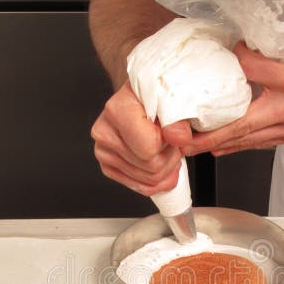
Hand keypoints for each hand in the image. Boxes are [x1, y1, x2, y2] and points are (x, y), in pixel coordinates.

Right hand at [91, 81, 192, 195]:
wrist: (142, 98)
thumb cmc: (157, 97)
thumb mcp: (174, 99)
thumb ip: (179, 118)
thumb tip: (180, 137)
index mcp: (117, 110)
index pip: (149, 148)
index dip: (168, 143)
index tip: (171, 129)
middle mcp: (104, 131)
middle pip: (150, 168)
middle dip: (170, 157)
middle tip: (171, 141)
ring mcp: (103, 151)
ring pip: (148, 181)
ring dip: (165, 168)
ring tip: (165, 148)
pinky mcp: (108, 166)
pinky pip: (141, 187)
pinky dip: (158, 180)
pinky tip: (159, 161)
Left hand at [181, 40, 283, 156]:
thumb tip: (254, 37)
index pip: (253, 66)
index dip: (235, 56)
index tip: (225, 50)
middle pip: (240, 123)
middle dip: (207, 133)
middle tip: (181, 137)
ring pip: (247, 139)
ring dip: (217, 144)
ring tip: (191, 147)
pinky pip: (259, 144)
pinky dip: (237, 146)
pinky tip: (221, 148)